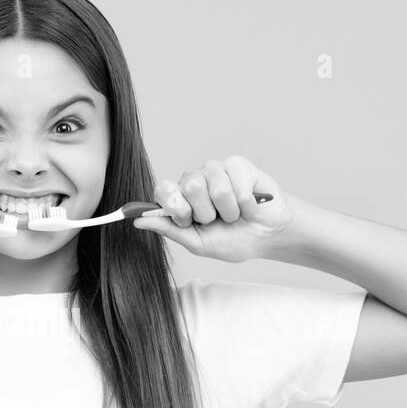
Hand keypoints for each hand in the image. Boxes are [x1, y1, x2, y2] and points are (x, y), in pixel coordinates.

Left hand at [132, 155, 294, 261]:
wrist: (268, 237)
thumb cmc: (234, 240)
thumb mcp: (198, 243)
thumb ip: (169, 230)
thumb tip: (138, 221)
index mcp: (181, 198)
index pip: (163, 190)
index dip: (175, 206)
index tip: (187, 220)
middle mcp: (195, 180)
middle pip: (190, 186)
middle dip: (207, 213)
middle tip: (217, 221)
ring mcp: (216, 169)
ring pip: (216, 187)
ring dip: (229, 211)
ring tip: (235, 215)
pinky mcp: (238, 164)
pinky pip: (238, 185)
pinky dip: (246, 204)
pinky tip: (249, 206)